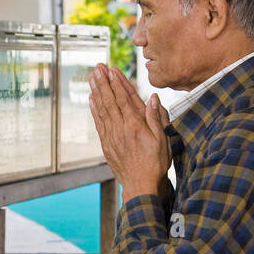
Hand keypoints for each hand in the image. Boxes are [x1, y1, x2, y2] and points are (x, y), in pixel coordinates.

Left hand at [87, 63, 170, 199]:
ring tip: (92, 78)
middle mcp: (120, 129)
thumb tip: (153, 98)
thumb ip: (156, 118)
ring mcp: (111, 136)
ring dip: (96, 92)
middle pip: (110, 101)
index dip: (117, 83)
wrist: (140, 186)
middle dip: (103, 82)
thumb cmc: (155, 163)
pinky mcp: (106, 144)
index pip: (124, 99)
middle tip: (97, 67)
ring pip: (102, 110)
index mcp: (135, 125)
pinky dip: (94, 110)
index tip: (112, 70)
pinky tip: (91, 99)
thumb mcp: (162, 140)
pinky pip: (99, 123)